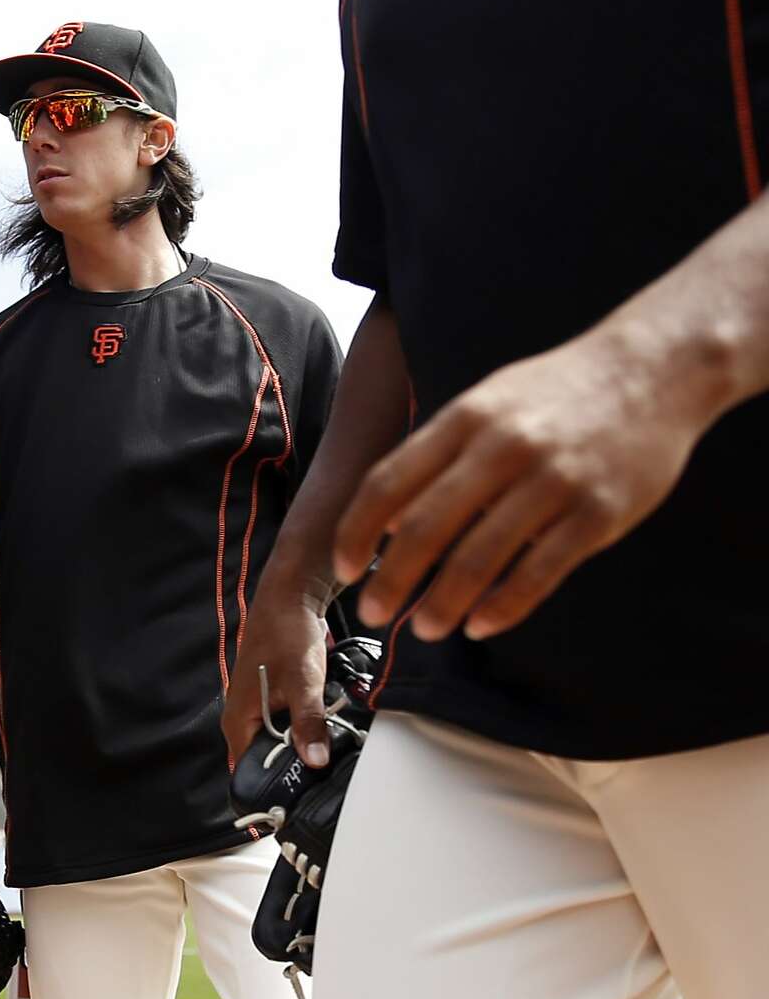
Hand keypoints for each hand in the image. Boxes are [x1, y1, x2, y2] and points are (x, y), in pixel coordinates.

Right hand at [222, 568, 333, 769]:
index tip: (300, 797)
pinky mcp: (274, 699)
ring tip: (327, 749)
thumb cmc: (287, 632)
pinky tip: (325, 728)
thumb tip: (315, 761)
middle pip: (266, 760)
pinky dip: (306, 728)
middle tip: (323, 774)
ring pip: (280, 742)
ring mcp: (258, 708)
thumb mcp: (303, 681)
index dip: (273, 786)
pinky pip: (288, 726)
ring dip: (303, 746)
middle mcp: (243, 718)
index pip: (249, 771)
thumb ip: (309, 723)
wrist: (291, 596)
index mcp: (238, 720)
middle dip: (293, 767)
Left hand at [335, 327, 705, 641]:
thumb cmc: (557, 394)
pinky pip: (538, 574)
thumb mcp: (488, 404)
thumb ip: (436, 457)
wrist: (654, 370)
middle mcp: (504, 448)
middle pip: (425, 528)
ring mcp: (553, 482)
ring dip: (441, 604)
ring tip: (426, 628)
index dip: (358, 532)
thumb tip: (385, 524)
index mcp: (467, 418)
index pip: (389, 481)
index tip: (345, 569)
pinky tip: (480, 625)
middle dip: (391, 581)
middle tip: (374, 614)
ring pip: (478, 560)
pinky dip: (501, 608)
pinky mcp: (597, 515)